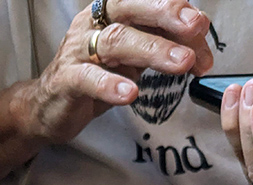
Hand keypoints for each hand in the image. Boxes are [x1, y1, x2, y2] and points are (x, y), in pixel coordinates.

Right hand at [15, 0, 212, 144]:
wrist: (50, 106)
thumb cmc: (95, 75)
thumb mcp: (134, 57)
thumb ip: (163, 42)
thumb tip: (201, 32)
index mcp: (113, 11)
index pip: (150, 3)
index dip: (178, 14)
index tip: (202, 31)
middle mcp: (95, 22)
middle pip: (133, 10)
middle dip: (168, 16)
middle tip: (196, 29)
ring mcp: (78, 49)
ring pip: (117, 41)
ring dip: (152, 50)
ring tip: (181, 65)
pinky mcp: (67, 80)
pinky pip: (88, 78)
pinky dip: (110, 85)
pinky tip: (131, 93)